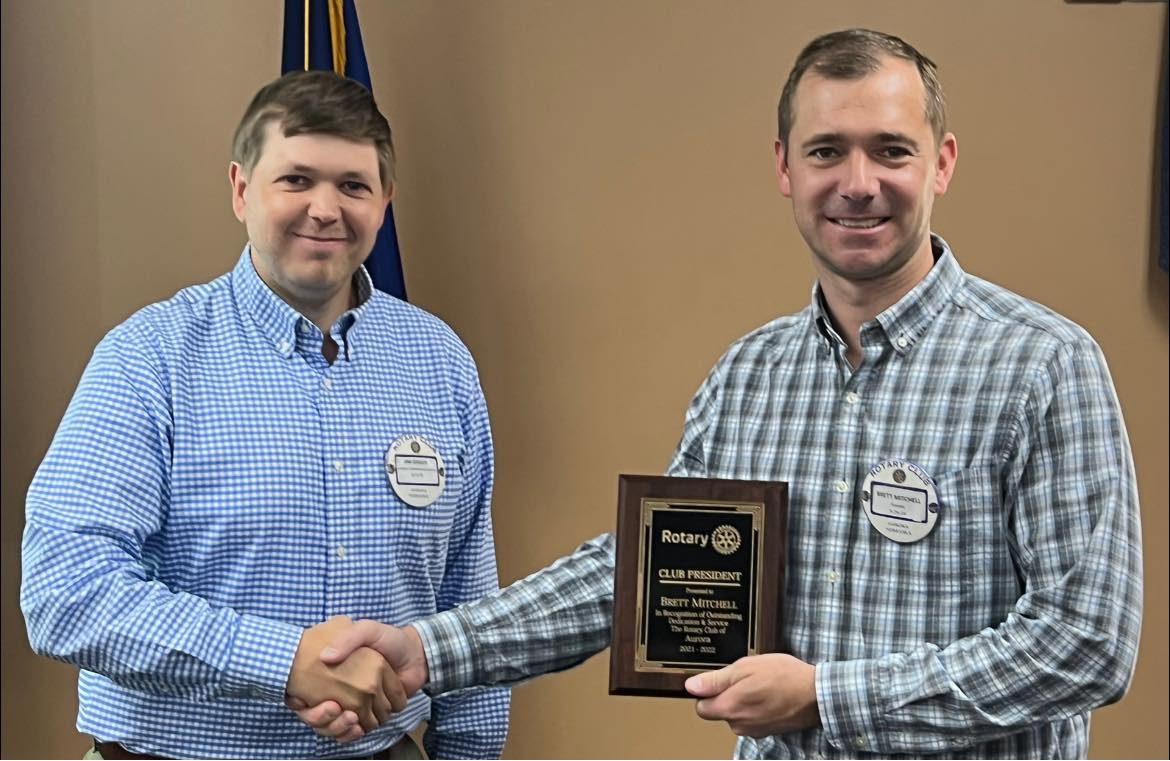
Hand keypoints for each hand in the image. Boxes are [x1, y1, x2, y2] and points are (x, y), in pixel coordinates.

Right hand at [286, 616, 407, 732]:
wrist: (415, 654)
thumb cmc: (389, 640)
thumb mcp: (366, 631)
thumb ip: (348, 639)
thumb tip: (326, 658)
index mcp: (337, 671)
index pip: (308, 693)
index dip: (303, 700)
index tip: (300, 700)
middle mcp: (341, 690)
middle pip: (319, 714)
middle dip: (320, 717)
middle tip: (330, 707)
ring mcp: (354, 704)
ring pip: (333, 726)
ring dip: (336, 726)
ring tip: (345, 715)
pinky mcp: (367, 716)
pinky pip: (349, 732)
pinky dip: (349, 734)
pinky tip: (355, 727)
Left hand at [684, 654, 820, 738]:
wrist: (817, 694)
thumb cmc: (783, 676)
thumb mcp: (745, 668)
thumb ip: (716, 680)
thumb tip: (691, 686)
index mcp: (729, 709)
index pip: (701, 707)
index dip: (708, 691)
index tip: (720, 680)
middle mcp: (739, 726)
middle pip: (720, 710)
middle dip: (728, 695)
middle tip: (746, 677)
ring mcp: (754, 731)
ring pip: (737, 714)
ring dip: (744, 700)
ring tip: (762, 684)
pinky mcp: (768, 732)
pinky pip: (753, 719)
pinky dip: (758, 707)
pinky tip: (770, 694)